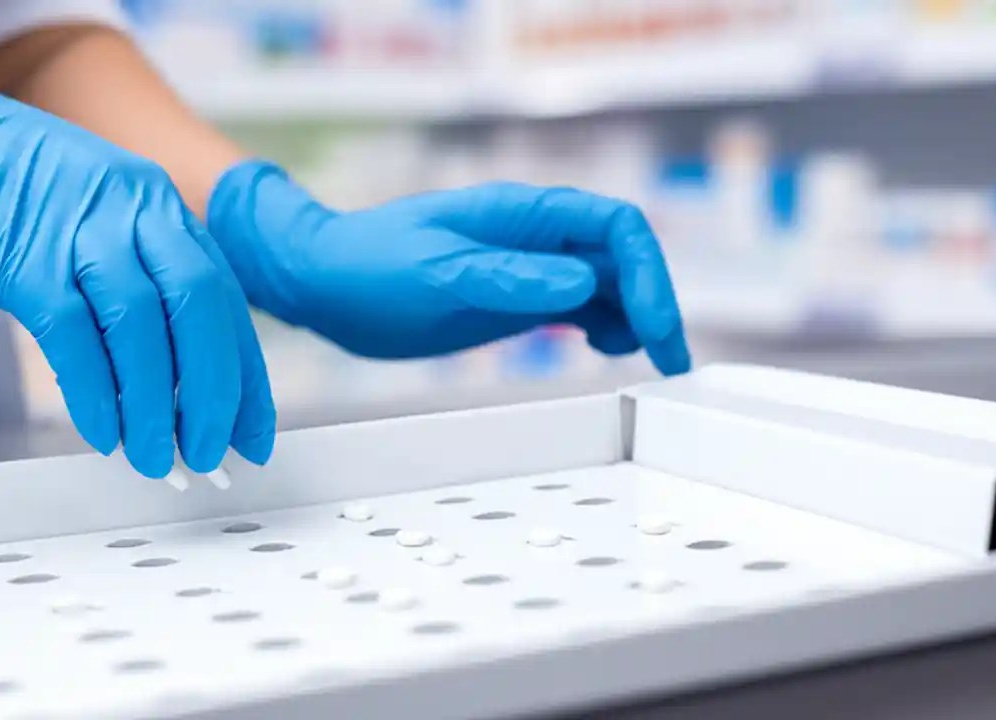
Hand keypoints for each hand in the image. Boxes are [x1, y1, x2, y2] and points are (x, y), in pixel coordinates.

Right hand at [0, 0, 274, 476]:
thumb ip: (126, 272)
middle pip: (202, 308)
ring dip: (157, 407)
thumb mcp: (80, 212)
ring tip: (158, 458)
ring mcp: (75, 227)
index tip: (253, 427)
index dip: (244, 370)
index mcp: (151, 200)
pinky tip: (105, 433)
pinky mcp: (19, 254)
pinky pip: (76, 336)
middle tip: (213, 451)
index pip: (222, 294)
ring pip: (145, 328)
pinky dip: (97, 394)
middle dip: (217, 392)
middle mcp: (129, 206)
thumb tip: (163, 368)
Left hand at [208, 161, 689, 373]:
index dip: (648, 274)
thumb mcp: (435, 273)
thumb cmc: (367, 265)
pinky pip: (581, 308)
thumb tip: (579, 285)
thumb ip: (506, 278)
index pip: (614, 227)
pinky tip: (608, 352)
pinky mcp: (516, 300)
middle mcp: (536, 237)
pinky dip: (607, 328)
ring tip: (648, 361)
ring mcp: (529, 269)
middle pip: (623, 258)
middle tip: (670, 360)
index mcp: (522, 214)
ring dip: (637, 318)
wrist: (325, 283)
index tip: (653, 327)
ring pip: (610, 286)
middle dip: (655, 303)